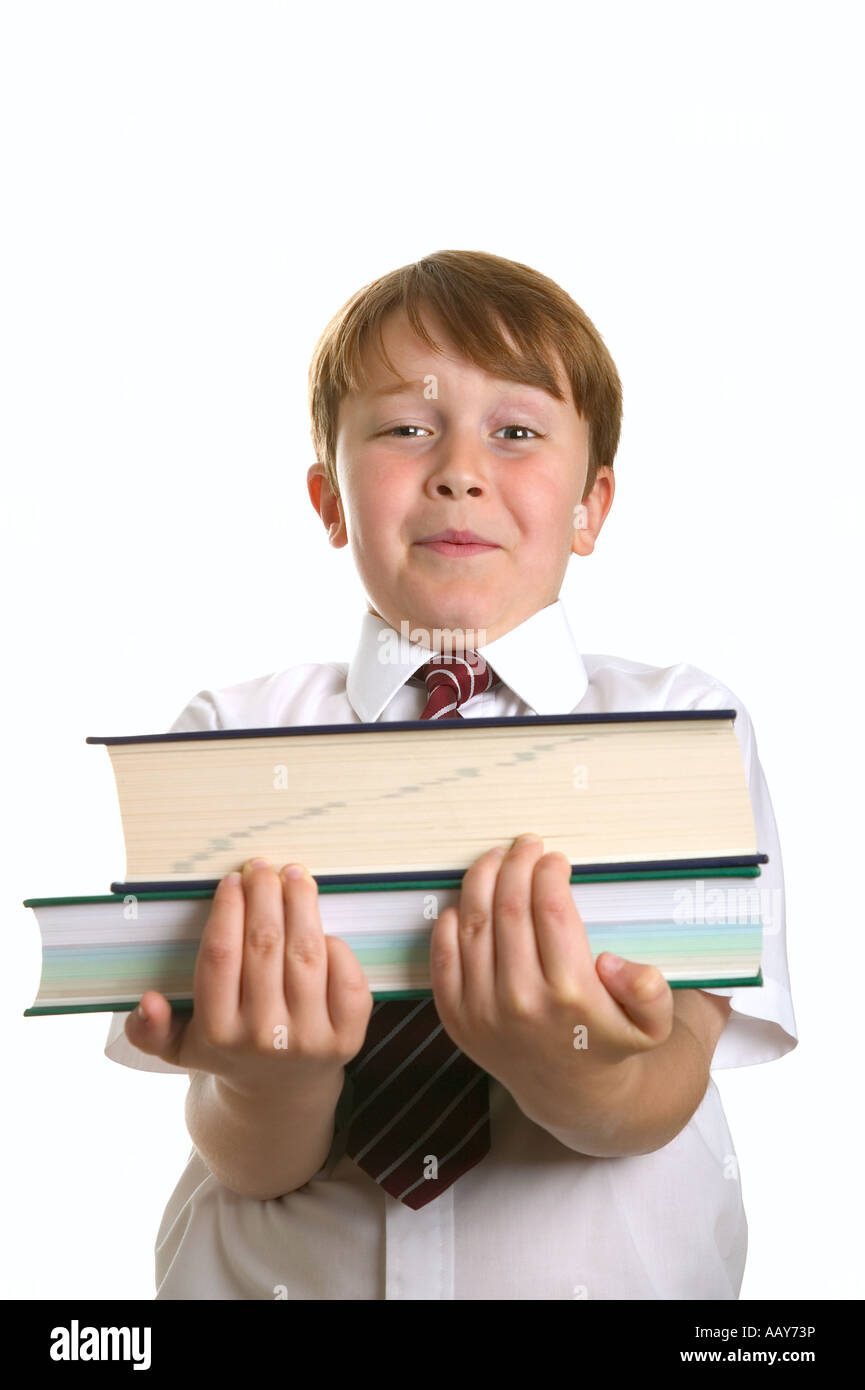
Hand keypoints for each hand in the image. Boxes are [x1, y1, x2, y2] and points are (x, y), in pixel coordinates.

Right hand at [123, 858, 373, 1093]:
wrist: (280, 1097)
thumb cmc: (228, 1051)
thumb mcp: (179, 1047)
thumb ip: (150, 1029)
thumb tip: (147, 1001)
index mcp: (217, 1035)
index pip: (221, 955)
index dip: (227, 909)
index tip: (232, 879)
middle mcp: (264, 1038)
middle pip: (265, 945)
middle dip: (265, 894)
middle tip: (263, 867)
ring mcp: (309, 1039)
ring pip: (306, 954)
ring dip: (302, 904)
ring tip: (295, 875)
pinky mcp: (347, 1039)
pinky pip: (347, 978)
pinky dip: (337, 945)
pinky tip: (320, 924)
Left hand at [429, 834, 674, 1113]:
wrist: (567, 1092)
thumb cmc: (608, 1041)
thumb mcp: (651, 1024)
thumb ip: (648, 991)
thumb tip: (610, 962)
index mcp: (569, 994)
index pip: (551, 911)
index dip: (549, 873)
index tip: (555, 857)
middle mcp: (520, 1001)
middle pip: (509, 908)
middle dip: (517, 864)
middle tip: (526, 844)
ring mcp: (481, 1010)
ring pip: (474, 924)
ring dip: (482, 880)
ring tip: (496, 857)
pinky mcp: (456, 1017)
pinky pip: (443, 956)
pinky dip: (450, 921)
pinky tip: (469, 899)